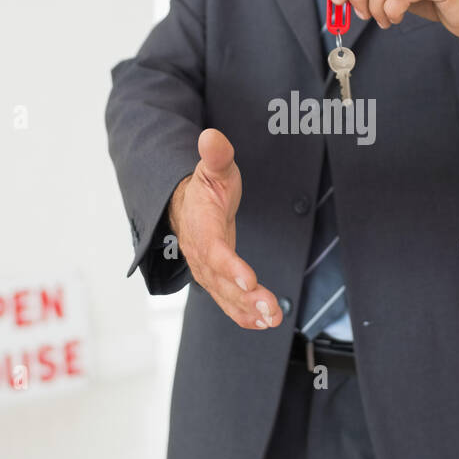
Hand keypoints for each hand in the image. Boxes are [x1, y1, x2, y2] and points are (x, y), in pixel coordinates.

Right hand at [169, 128, 282, 329]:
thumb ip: (216, 155)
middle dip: (245, 297)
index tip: (249, 279)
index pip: (214, 249)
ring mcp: (206, 269)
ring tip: (273, 319)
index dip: (230, 265)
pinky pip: (227, 301)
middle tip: (271, 309)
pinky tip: (263, 323)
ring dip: (248, 310)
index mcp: (200, 225)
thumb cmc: (205, 187)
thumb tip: (212, 135)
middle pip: (221, 279)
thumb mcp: (214, 167)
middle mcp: (200, 253)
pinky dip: (243, 314)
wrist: (185, 206)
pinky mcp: (215, 279)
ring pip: (225, 295)